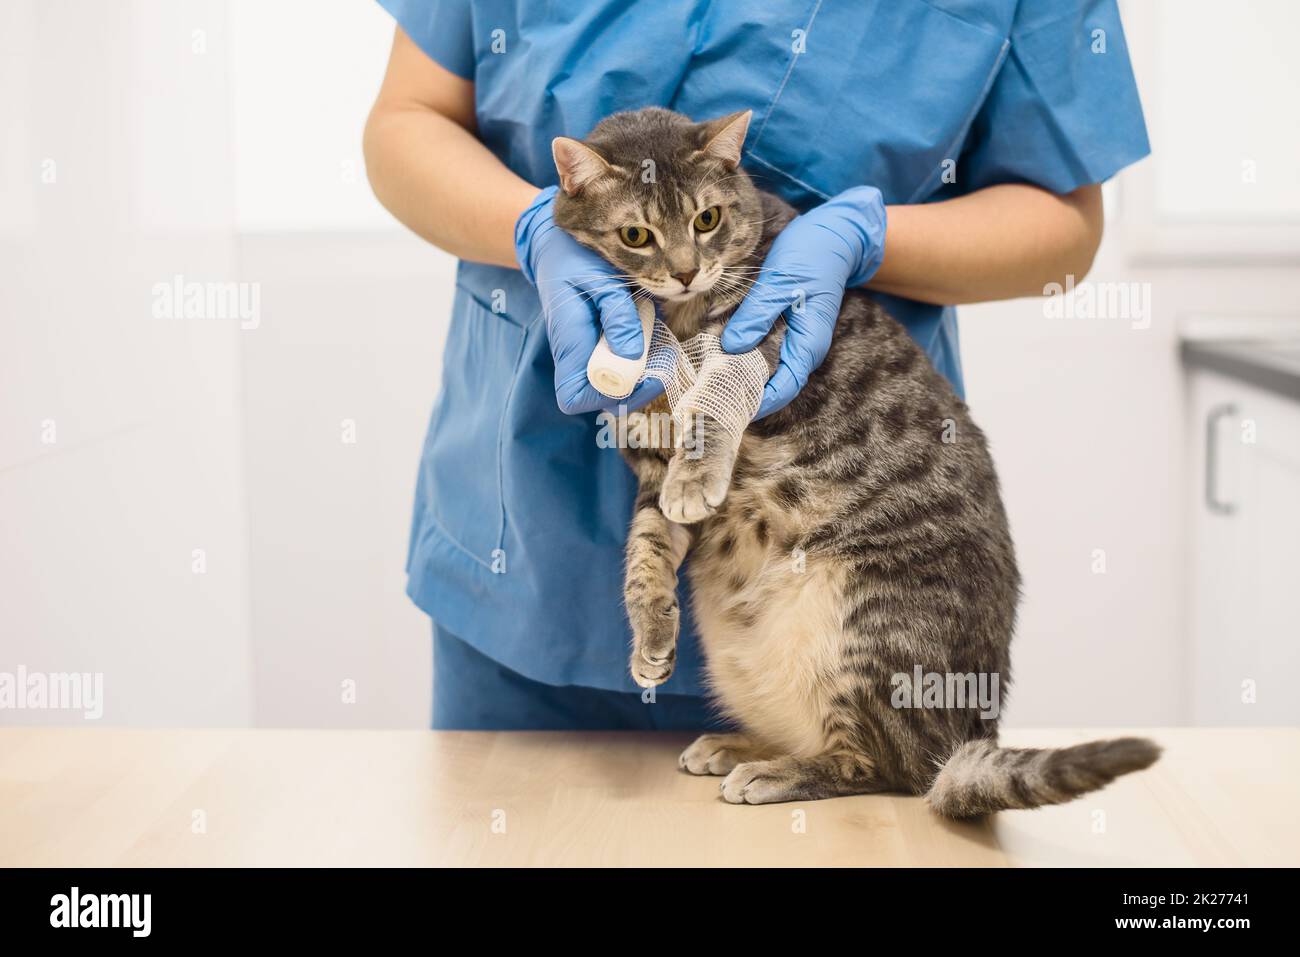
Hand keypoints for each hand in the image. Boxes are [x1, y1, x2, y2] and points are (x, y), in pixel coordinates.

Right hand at [515, 186, 662, 413]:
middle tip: (665, 359)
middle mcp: (578, 355)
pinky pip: (625, 360)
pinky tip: (656, 331)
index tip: (638, 374)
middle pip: (605, 397)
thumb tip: (632, 355)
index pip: (575, 397)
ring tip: (665, 344)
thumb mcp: (599, 279)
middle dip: (639, 386)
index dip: (607, 396)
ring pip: (620, 382)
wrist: (558, 243)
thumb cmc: (574, 257)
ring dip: (647, 370)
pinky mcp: (603, 342)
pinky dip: (646, 352)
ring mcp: (590, 351)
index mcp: (569, 343)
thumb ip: (617, 316)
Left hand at [721, 186, 886, 417]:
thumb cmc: (812, 254)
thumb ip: (757, 315)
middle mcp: (803, 347)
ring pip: (767, 368)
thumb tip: (732, 348)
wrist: (836, 233)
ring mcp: (796, 338)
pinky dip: (745, 353)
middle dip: (744, 392)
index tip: (728, 408)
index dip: (758, 403)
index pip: (784, 388)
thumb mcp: (780, 282)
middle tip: (709, 394)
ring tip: (709, 378)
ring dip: (742, 373)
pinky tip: (721, 351)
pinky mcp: (787, 326)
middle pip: (774, 384)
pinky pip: (764, 349)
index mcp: (808, 343)